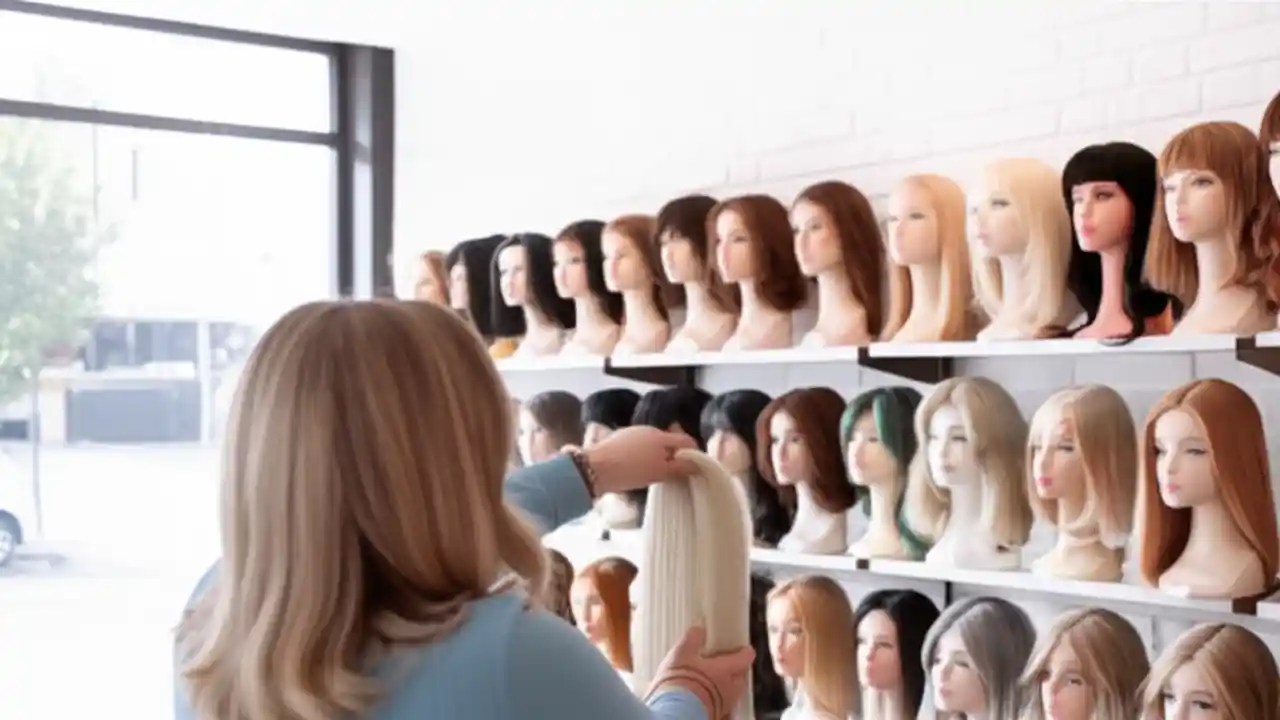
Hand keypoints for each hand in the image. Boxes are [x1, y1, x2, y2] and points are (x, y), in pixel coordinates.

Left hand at [582, 426, 698, 494]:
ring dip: (659, 456)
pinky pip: (639, 447)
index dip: (694, 454)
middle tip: (675, 475)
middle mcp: (648, 430)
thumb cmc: (630, 471)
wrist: (593, 469)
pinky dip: (643, 456)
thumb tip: (698, 464)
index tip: (694, 469)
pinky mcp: (619, 440)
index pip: (686, 441)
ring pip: (654, 444)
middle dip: (675, 456)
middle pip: (670, 441)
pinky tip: (637, 470)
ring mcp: (632, 433)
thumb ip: (680, 467)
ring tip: (655, 474)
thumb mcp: (659, 473)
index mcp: (661, 436)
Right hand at [648, 626, 754, 719]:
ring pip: (733, 695)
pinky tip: (708, 702)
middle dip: (738, 672)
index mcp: (724, 670)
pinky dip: (718, 704)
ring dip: (727, 689)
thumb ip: (692, 640)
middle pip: (741, 679)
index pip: (744, 659)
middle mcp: (728, 689)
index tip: (746, 649)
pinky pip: (723, 710)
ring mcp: (723, 706)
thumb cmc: (679, 683)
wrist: (674, 712)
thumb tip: (698, 629)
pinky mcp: (714, 716)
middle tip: (729, 666)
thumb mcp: (681, 654)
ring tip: (715, 684)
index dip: (746, 652)